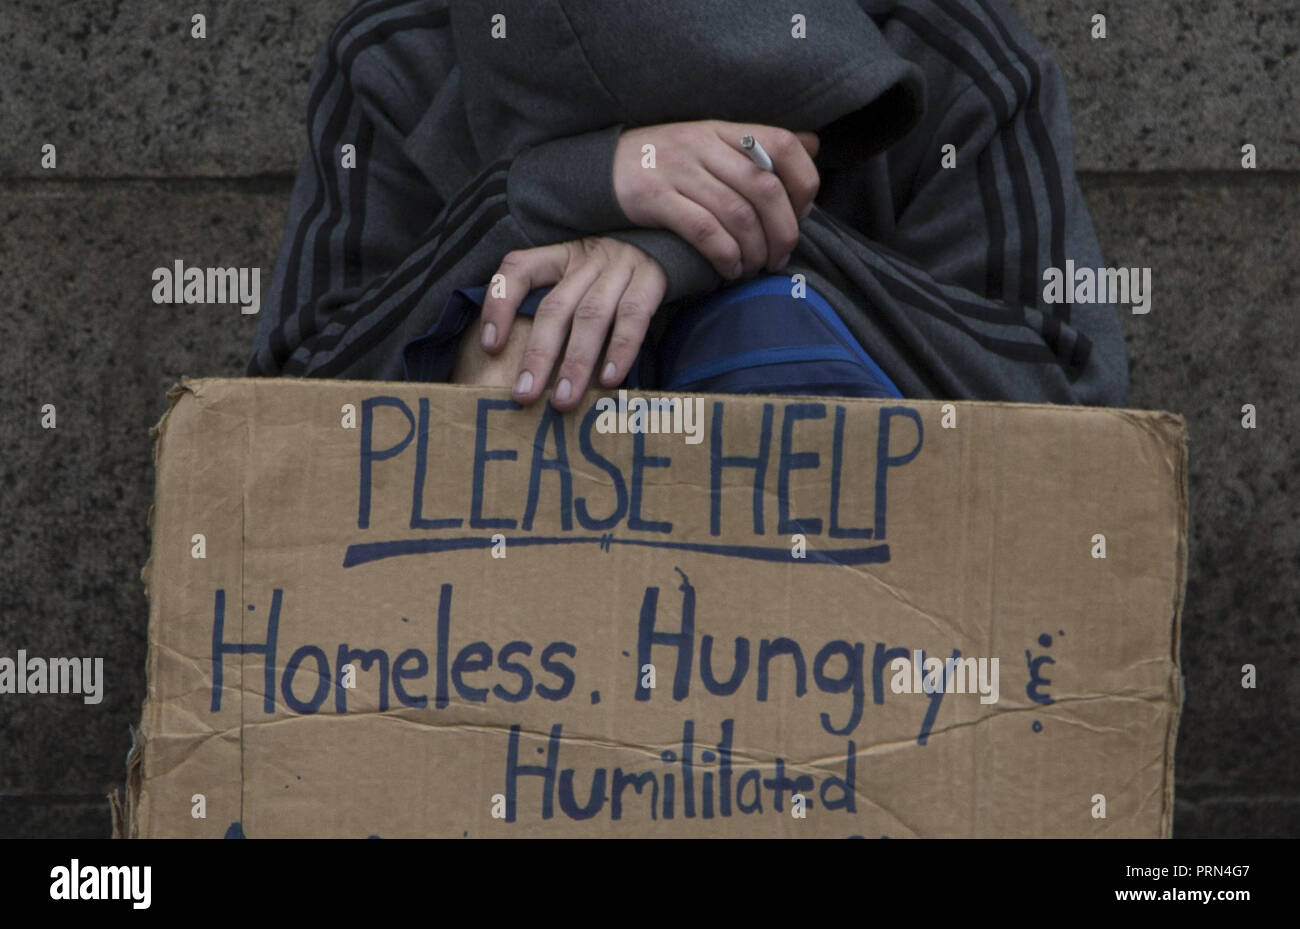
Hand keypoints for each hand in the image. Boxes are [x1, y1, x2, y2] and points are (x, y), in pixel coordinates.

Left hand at [474, 236, 667, 409]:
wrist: (682, 233)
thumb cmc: (624, 269)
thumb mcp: (587, 272)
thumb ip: (561, 303)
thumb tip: (521, 359)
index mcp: (563, 253)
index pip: (518, 268)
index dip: (499, 304)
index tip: (489, 346)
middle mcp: (588, 258)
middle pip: (555, 307)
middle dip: (537, 354)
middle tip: (523, 396)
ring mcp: (622, 266)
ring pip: (590, 316)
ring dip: (575, 362)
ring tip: (564, 400)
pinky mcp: (653, 277)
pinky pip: (633, 316)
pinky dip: (620, 349)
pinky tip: (609, 380)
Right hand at [612, 120, 819, 279]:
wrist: (598, 169)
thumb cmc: (664, 164)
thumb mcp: (710, 143)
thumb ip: (757, 147)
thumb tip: (813, 145)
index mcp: (723, 129)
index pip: (784, 145)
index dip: (804, 183)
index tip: (802, 215)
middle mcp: (704, 144)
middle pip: (765, 188)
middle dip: (783, 231)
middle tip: (780, 257)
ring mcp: (678, 169)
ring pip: (737, 214)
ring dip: (755, 249)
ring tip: (755, 267)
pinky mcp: (655, 197)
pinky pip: (703, 230)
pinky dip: (725, 255)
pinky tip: (729, 270)